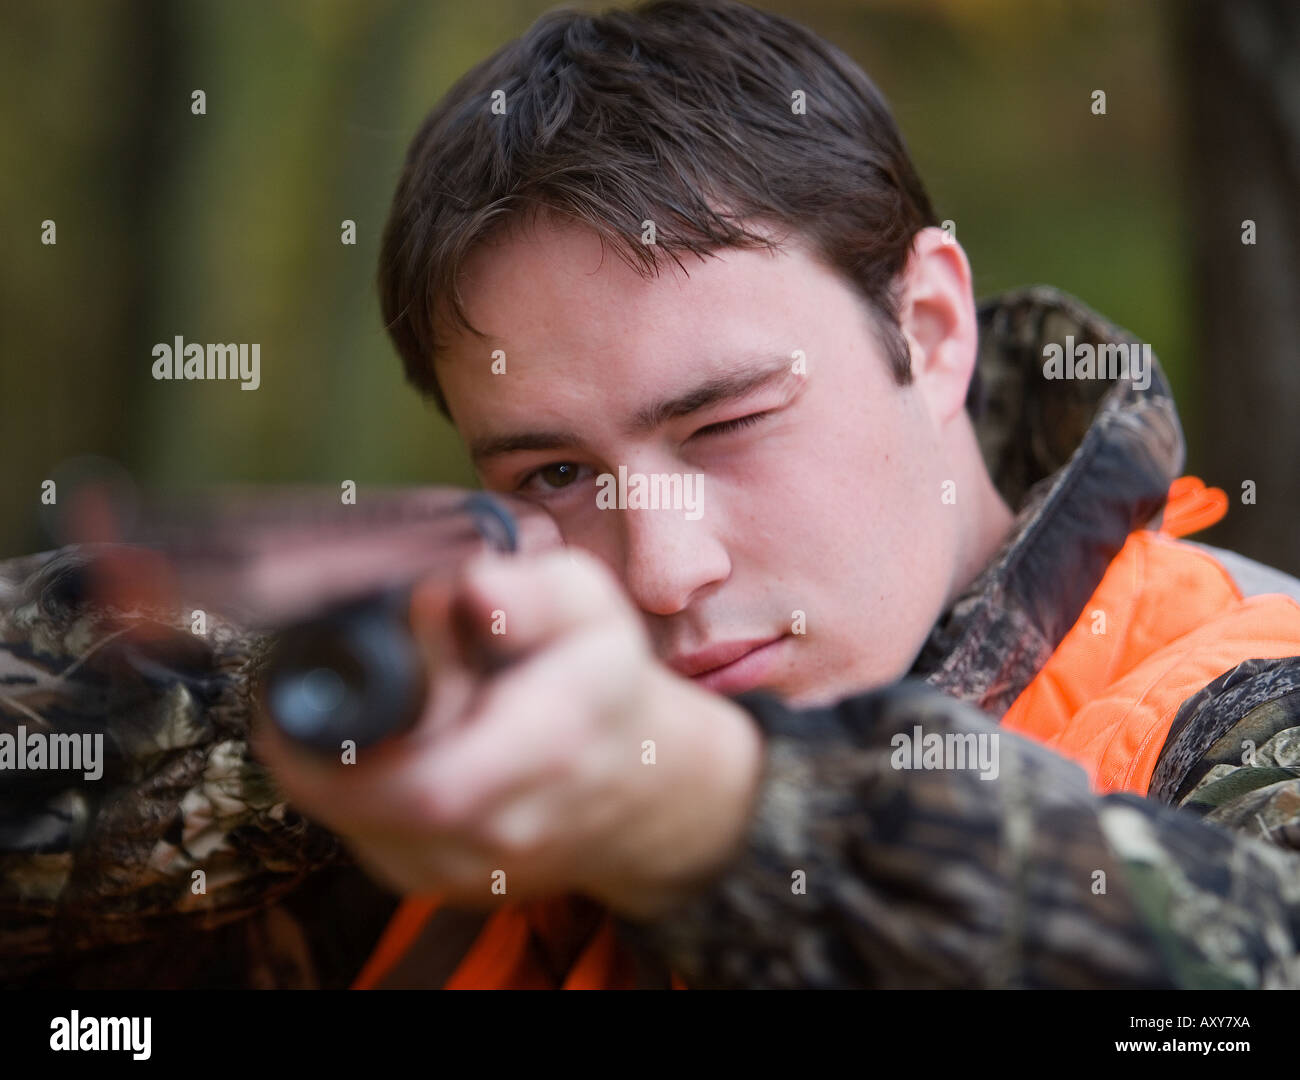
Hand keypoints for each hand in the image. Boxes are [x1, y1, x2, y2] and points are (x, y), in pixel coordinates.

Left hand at [250, 548, 765, 920]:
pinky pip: (362, 836)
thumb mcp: (588, 607)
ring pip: (353, 822)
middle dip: (326, 739)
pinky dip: (347, 788)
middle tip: (330, 678)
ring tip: (363, 706)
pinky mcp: (439, 885)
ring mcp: (470, 871)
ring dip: (335, 763)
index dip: (339, 746)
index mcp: (551, 746)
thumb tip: (472, 589)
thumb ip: (533, 592)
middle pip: (368, 804)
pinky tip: (371, 743)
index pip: (425, 784)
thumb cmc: (602, 680)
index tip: (295, 685)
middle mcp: (509, 828)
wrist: (639, 783)